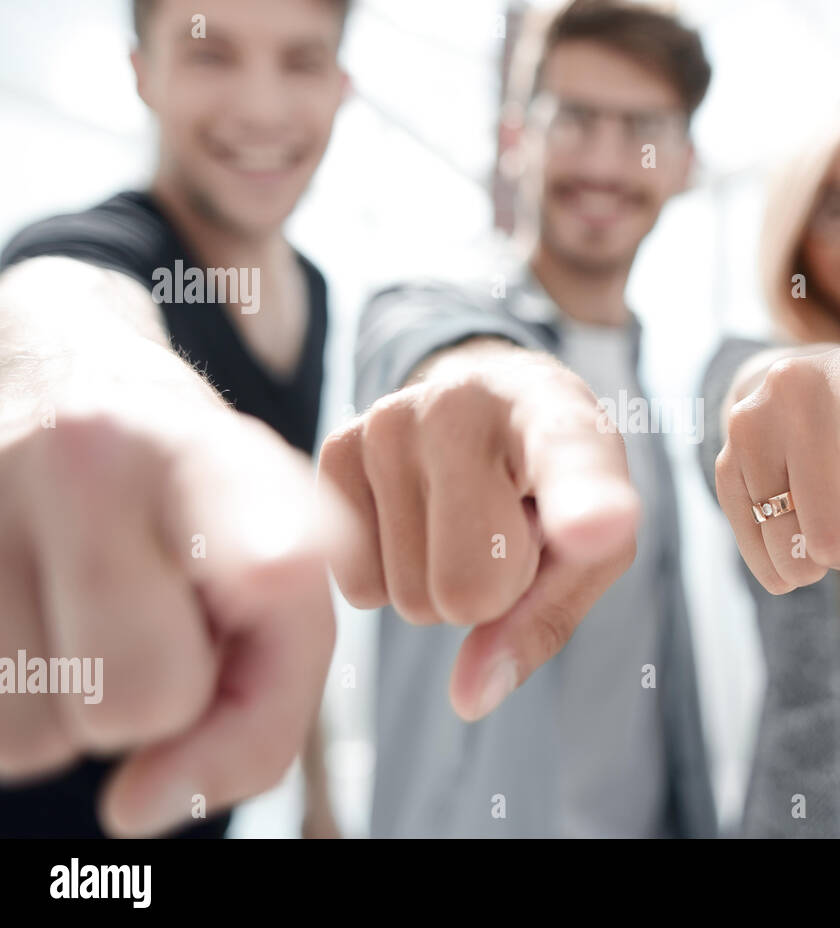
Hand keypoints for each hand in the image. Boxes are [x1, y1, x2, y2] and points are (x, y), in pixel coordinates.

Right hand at [0, 397, 345, 835]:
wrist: (57, 380)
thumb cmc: (192, 506)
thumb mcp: (274, 565)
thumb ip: (264, 702)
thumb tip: (138, 811)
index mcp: (209, 454)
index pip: (263, 554)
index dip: (263, 587)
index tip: (265, 586)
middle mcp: (87, 458)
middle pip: (142, 698)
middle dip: (161, 697)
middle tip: (148, 616)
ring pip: (38, 738)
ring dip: (70, 703)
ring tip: (80, 601)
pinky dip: (13, 704)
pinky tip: (27, 611)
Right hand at [319, 340, 638, 721]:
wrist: (490, 397)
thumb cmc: (554, 487)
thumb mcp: (588, 551)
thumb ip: (545, 619)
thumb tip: (468, 696)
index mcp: (561, 420)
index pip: (571, 465)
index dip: (583, 503)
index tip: (598, 530)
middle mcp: (466, 405)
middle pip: (467, 593)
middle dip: (489, 591)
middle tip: (503, 530)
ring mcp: (391, 420)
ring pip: (407, 599)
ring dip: (437, 580)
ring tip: (461, 513)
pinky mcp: (336, 445)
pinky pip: (358, 586)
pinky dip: (390, 572)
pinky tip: (416, 513)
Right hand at [715, 341, 839, 634]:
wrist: (798, 393)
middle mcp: (795, 390)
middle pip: (832, 536)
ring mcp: (747, 425)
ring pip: (790, 555)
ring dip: (812, 552)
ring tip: (817, 497)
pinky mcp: (719, 463)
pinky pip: (760, 560)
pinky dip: (783, 560)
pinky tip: (790, 511)